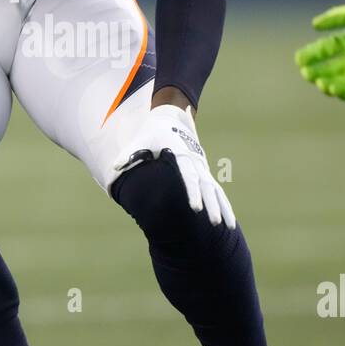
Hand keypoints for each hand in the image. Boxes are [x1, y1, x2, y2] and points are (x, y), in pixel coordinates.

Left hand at [113, 103, 235, 226]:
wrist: (169, 118)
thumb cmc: (151, 133)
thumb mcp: (139, 141)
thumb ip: (129, 154)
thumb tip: (116, 166)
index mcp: (181, 154)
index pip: (189, 177)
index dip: (193, 193)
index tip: (195, 208)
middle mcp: (195, 162)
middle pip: (206, 186)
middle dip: (211, 205)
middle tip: (213, 223)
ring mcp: (202, 168)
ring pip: (216, 190)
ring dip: (223, 208)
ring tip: (229, 227)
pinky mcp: (204, 173)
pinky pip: (217, 191)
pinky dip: (224, 205)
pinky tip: (229, 222)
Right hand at [295, 1, 344, 100]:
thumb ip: (337, 17)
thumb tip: (313, 25)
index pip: (325, 50)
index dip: (311, 55)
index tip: (299, 59)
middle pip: (329, 68)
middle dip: (315, 72)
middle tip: (306, 72)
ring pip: (339, 82)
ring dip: (326, 84)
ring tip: (319, 81)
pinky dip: (342, 93)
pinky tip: (333, 88)